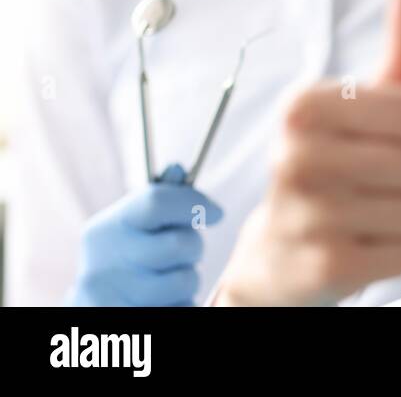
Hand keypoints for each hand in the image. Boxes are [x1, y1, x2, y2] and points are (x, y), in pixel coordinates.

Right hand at [69, 164, 223, 305]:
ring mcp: (115, 297)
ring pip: (187, 280)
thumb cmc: (125, 259)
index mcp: (105, 229)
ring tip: (169, 278)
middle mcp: (104, 262)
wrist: (96, 307)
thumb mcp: (131, 228)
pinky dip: (183, 303)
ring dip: (188, 278)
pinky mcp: (130, 319)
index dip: (193, 203)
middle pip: (181, 244)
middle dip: (193, 247)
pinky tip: (166, 299)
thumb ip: (157, 200)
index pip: (156, 202)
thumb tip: (179, 169)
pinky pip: (185, 307)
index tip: (216, 212)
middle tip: (184, 252)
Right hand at [216, 0, 400, 305]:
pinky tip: (370, 247)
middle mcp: (296, 155)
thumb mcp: (364, 102)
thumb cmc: (333, 169)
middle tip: (376, 185)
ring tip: (372, 216)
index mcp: (304, 106)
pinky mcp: (326, 266)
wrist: (277, 260)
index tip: (383, 141)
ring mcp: (309, 214)